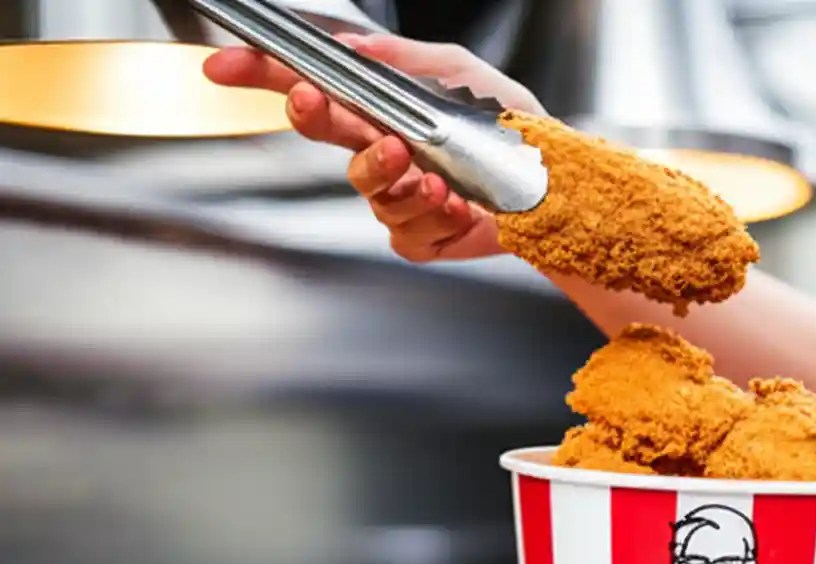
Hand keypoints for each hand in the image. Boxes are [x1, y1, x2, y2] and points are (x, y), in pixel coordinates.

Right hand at [203, 35, 545, 261]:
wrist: (554, 185)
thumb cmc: (510, 129)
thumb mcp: (465, 76)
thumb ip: (410, 59)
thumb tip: (359, 44)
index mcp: (384, 109)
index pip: (314, 87)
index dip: (266, 76)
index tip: (228, 65)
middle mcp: (382, 152)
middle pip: (324, 133)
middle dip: (314, 116)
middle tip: (314, 102)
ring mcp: (398, 196)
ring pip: (367, 187)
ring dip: (393, 175)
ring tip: (433, 173)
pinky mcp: (420, 235)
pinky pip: (406, 230)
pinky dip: (435, 215)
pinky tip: (459, 204)